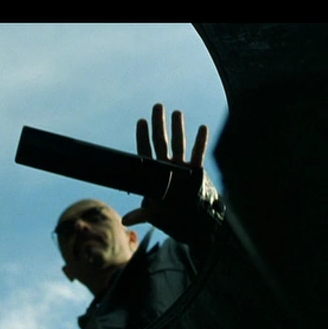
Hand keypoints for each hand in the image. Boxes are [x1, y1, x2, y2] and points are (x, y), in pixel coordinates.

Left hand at [122, 103, 221, 242]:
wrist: (190, 221)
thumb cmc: (170, 216)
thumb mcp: (155, 215)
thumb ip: (142, 214)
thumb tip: (125, 221)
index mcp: (153, 174)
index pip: (145, 152)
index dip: (142, 137)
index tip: (141, 121)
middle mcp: (166, 166)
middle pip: (161, 141)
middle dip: (159, 124)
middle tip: (157, 106)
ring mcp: (181, 167)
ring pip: (179, 143)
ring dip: (178, 128)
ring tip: (176, 112)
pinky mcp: (196, 171)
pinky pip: (198, 154)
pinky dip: (200, 142)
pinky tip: (202, 127)